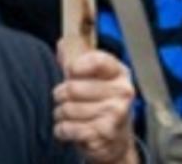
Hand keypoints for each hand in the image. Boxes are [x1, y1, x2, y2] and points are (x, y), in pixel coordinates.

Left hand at [52, 47, 137, 163]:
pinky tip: (68, 128)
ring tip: (66, 114)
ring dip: (60, 113)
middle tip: (62, 98)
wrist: (117, 137)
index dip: (77, 65)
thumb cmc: (100, 101)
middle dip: (59, 95)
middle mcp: (122, 92)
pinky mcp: (105, 134)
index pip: (97, 61)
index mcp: (119, 73)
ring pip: (68, 109)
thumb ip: (76, 59)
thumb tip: (62, 44)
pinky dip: (62, 129)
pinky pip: (69, 128)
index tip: (71, 70)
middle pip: (72, 87)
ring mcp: (116, 114)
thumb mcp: (93, 77)